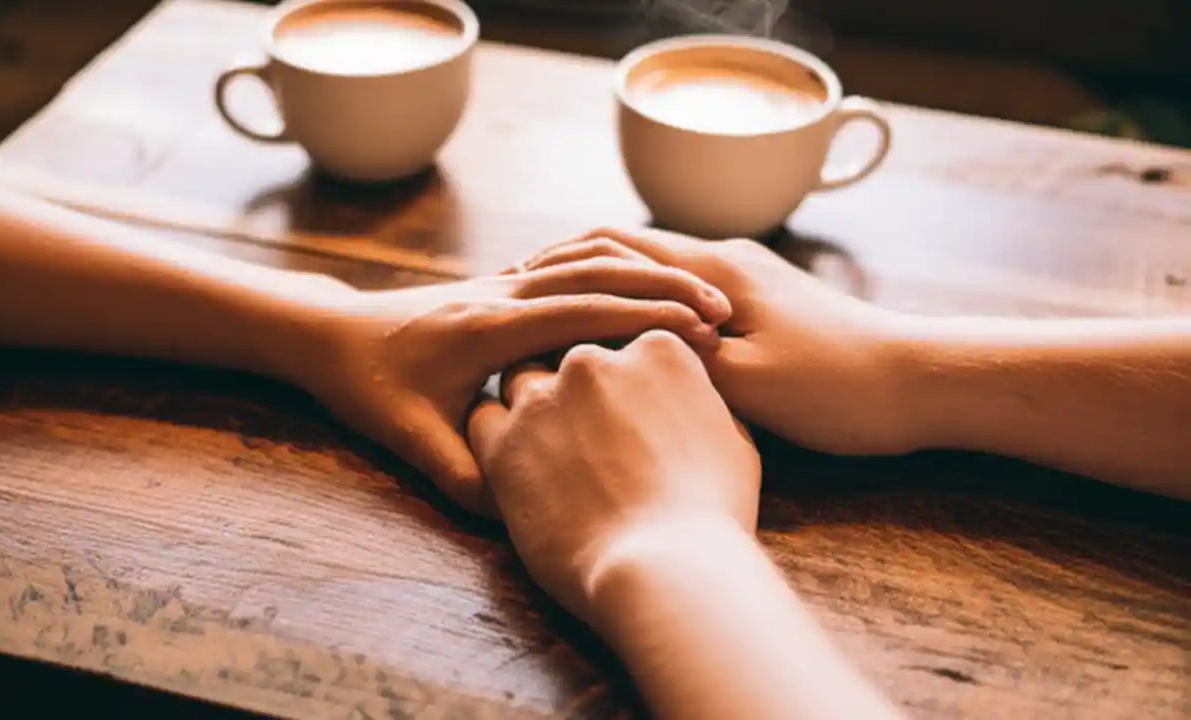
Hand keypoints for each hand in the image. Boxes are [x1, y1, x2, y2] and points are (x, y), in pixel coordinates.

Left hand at [277, 258, 731, 513]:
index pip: (583, 309)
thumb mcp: (410, 440)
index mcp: (489, 327)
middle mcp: (500, 294)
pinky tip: (646, 292)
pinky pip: (568, 265)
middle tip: (724, 310)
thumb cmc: (367, 386)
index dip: (647, 315)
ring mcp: (500, 284)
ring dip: (646, 273)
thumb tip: (524, 512)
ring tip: (701, 296)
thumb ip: (465, 476)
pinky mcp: (499, 287)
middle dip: (665, 286)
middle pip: (598, 273)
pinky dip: (616, 269)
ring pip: (587, 260)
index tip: (704, 329)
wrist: (329, 336)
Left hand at [466, 330, 760, 619]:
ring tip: (554, 449)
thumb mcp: (733, 440)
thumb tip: (690, 398)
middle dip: (581, 386)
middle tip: (591, 430)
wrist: (666, 566)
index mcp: (656, 348)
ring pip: (523, 377)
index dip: (629, 379)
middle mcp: (593, 358)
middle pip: (574, 355)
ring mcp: (543, 397)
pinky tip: (519, 463)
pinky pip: (484, 419)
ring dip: (536, 405)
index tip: (632, 412)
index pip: (630, 344)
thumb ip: (700, 402)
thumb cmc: (711, 512)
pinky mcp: (502, 441)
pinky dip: (497, 435)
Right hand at [521, 228, 918, 455]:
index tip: (512, 290)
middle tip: (522, 301)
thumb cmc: (835, 387)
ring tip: (563, 322)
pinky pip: (685, 295)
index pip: (616, 247)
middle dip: (576, 272)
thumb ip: (672, 356)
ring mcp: (746, 279)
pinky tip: (630, 344)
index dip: (559, 266)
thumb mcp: (744, 381)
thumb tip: (607, 345)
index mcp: (713, 270)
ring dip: (611, 291)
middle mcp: (726, 260)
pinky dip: (646, 310)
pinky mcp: (762, 303)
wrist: (919, 383)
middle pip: (632, 251)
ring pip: (658, 274)